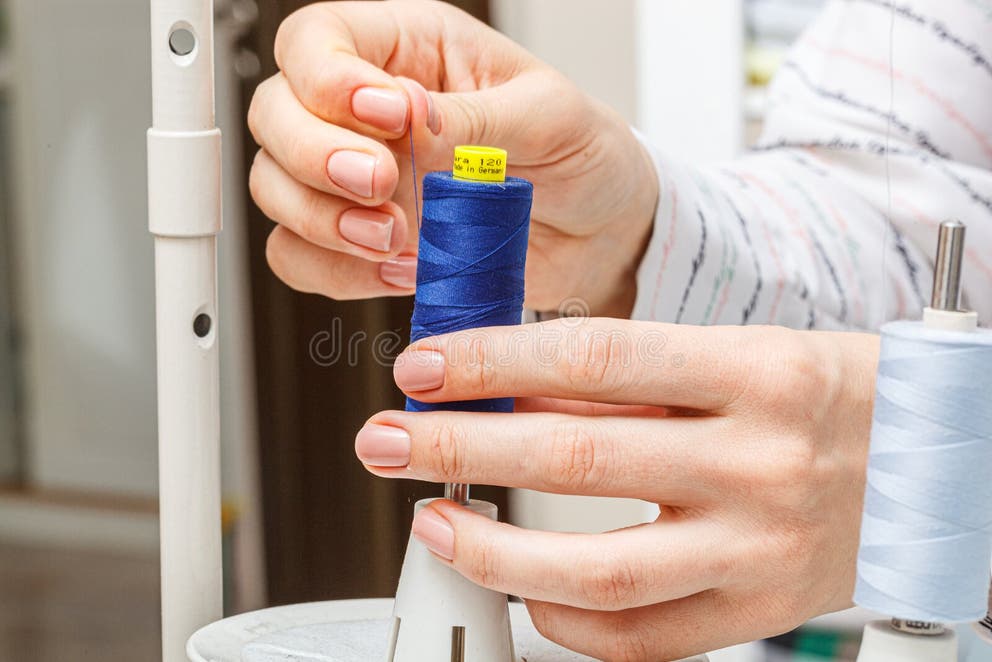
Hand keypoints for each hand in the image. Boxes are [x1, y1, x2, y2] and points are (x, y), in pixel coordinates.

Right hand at [247, 0, 658, 316]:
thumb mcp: (549, 116)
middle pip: (276, 114)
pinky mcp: (364, 243)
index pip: (318, 39)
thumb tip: (410, 119)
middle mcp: (370, 116)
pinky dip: (337, 271)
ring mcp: (361, 182)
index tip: (387, 119)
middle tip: (381, 185)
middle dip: (315, 155)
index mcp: (411, 53)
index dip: (328, 78)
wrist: (602, 234)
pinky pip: (305, 257)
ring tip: (394, 237)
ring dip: (322, 220)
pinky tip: (397, 270)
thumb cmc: (582, 154)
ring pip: (276, 189)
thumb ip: (475, 117)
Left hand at [355, 319, 878, 660]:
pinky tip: (520, 593)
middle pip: (574, 460)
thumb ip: (627, 381)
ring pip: (597, 569)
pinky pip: (640, 639)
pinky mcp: (755, 613)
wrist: (930, 466)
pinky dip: (562, 620)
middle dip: (459, 450)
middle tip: (386, 441)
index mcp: (752, 372)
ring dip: (491, 551)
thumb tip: (510, 391)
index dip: (491, 363)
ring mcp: (757, 548)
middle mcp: (756, 462)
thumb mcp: (734, 357)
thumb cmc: (822, 399)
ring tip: (430, 522)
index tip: (422, 368)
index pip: (591, 360)